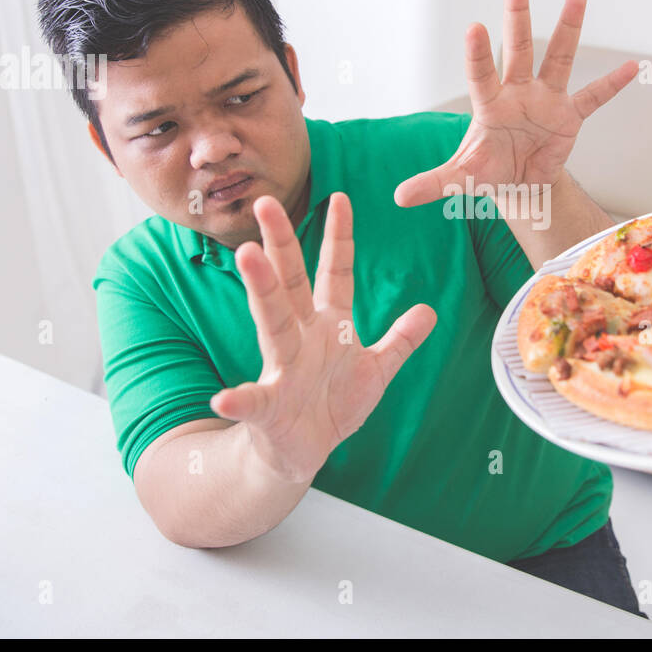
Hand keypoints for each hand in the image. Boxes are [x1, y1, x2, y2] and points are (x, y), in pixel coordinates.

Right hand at [209, 193, 436, 481]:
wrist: (301, 452)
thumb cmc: (333, 404)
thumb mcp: (376, 370)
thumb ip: (400, 340)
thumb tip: (429, 310)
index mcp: (327, 324)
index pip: (333, 272)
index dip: (339, 238)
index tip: (341, 198)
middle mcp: (300, 337)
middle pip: (290, 282)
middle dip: (282, 243)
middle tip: (268, 202)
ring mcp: (280, 369)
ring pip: (270, 323)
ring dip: (260, 290)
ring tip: (247, 255)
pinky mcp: (267, 407)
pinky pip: (251, 401)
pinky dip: (237, 399)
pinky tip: (223, 397)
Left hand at [393, 0, 638, 207]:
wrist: (519, 183)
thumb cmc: (487, 172)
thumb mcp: (459, 179)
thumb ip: (433, 183)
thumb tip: (398, 197)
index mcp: (489, 104)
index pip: (481, 73)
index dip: (478, 53)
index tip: (475, 27)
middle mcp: (517, 92)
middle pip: (518, 47)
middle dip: (516, 14)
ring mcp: (546, 99)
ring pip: (558, 58)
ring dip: (569, 27)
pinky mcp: (570, 116)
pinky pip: (594, 98)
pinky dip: (612, 84)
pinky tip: (632, 66)